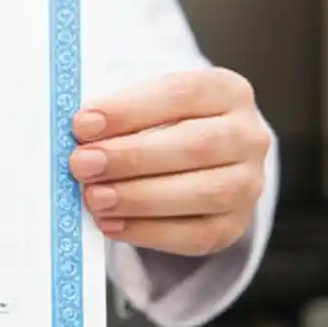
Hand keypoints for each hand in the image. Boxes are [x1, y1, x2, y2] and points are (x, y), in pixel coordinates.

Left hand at [70, 68, 270, 256]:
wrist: (195, 164)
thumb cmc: (157, 126)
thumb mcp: (142, 105)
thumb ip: (116, 115)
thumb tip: (79, 133)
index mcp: (227, 91)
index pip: (182, 92)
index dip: (130, 109)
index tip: (83, 124)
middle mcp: (248, 136)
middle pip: (197, 145)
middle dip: (131, 156)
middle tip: (82, 164)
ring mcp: (247, 184)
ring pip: (203, 192)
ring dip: (139, 197)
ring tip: (93, 197)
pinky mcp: (232, 226)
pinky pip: (195, 235)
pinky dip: (147, 231)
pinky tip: (111, 223)